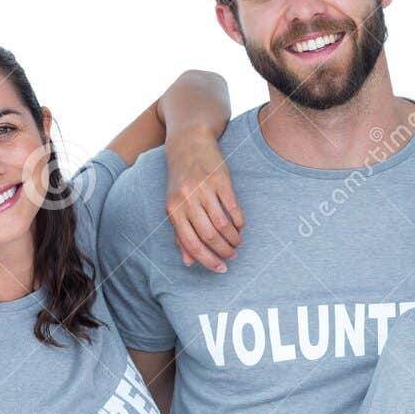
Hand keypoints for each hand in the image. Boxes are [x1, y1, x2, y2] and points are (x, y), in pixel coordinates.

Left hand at [165, 127, 242, 271]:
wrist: (188, 144)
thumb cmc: (180, 179)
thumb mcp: (174, 205)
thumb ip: (180, 234)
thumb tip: (188, 262)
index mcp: (173, 210)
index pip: (191, 244)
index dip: (207, 260)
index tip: (220, 269)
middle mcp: (187, 200)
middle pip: (209, 236)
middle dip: (224, 251)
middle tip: (232, 256)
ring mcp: (204, 190)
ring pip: (223, 224)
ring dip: (233, 238)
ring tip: (237, 243)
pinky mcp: (221, 180)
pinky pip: (233, 208)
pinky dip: (239, 222)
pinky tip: (240, 227)